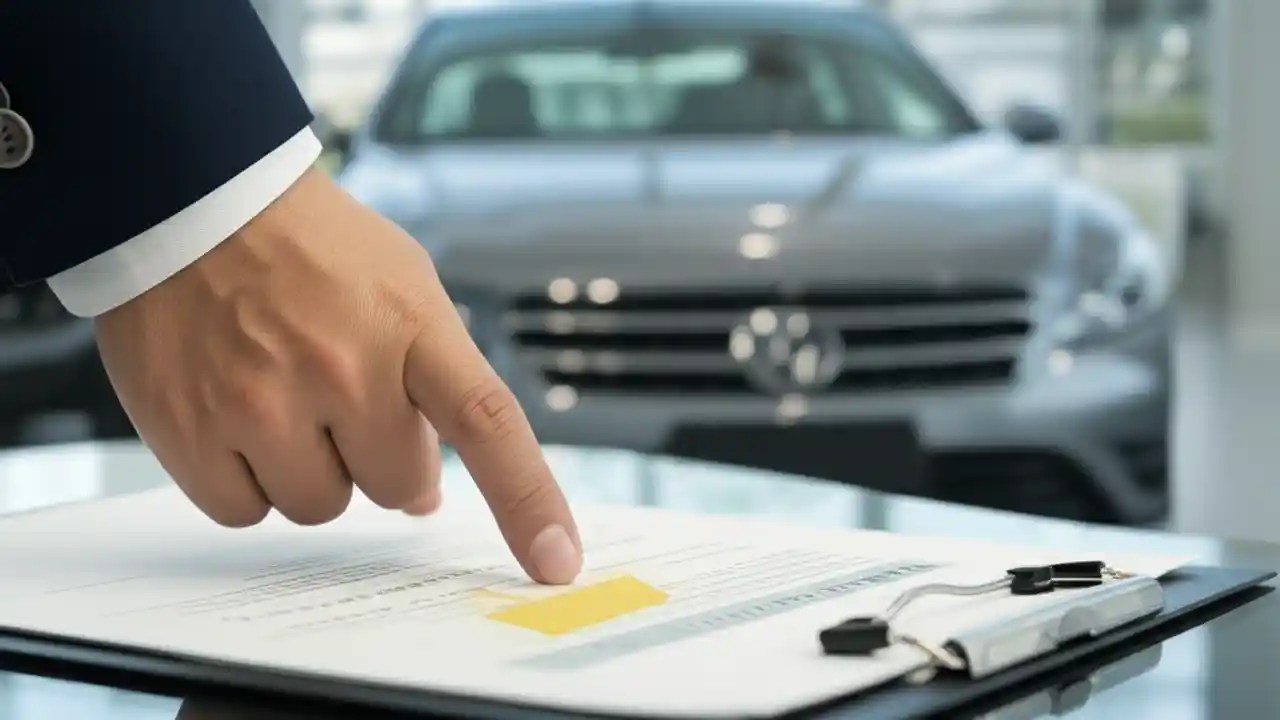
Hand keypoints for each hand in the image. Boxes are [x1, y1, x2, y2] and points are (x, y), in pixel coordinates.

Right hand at [95, 168, 580, 583]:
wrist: (189, 201)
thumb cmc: (310, 248)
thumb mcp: (402, 284)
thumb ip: (433, 383)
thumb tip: (426, 498)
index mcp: (409, 326)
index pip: (488, 423)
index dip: (529, 501)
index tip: (556, 561)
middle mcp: (341, 368)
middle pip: (398, 488)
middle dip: (381, 457)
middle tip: (344, 399)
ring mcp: (262, 402)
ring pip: (319, 507)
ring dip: (311, 469)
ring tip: (283, 394)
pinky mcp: (192, 431)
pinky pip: (245, 512)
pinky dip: (247, 481)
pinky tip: (237, 417)